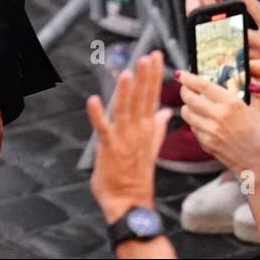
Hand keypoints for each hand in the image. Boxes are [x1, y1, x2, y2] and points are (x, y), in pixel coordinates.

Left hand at [86, 51, 171, 222]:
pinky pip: (102, 128)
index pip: (151, 97)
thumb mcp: (152, 149)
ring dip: (125, 92)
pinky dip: (97, 114)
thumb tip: (166, 113)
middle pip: (141, 99)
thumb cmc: (137, 177)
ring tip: (128, 73)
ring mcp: (123, 139)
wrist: (130, 202)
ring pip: (125, 110)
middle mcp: (137, 131)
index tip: (156, 57)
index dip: (153, 76)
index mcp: (147, 129)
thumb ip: (158, 129)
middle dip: (145, 77)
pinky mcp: (108, 148)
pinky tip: (93, 100)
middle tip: (149, 57)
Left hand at [176, 69, 259, 176]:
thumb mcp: (259, 109)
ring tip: (194, 105)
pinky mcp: (205, 144)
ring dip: (187, 107)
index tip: (180, 73)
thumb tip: (246, 79)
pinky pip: (193, 128)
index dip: (188, 78)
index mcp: (231, 104)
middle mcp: (218, 117)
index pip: (203, 86)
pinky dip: (194, 122)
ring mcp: (210, 132)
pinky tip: (204, 122)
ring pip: (186, 113)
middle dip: (184, 91)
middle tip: (186, 88)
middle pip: (189, 99)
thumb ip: (251, 92)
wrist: (259, 164)